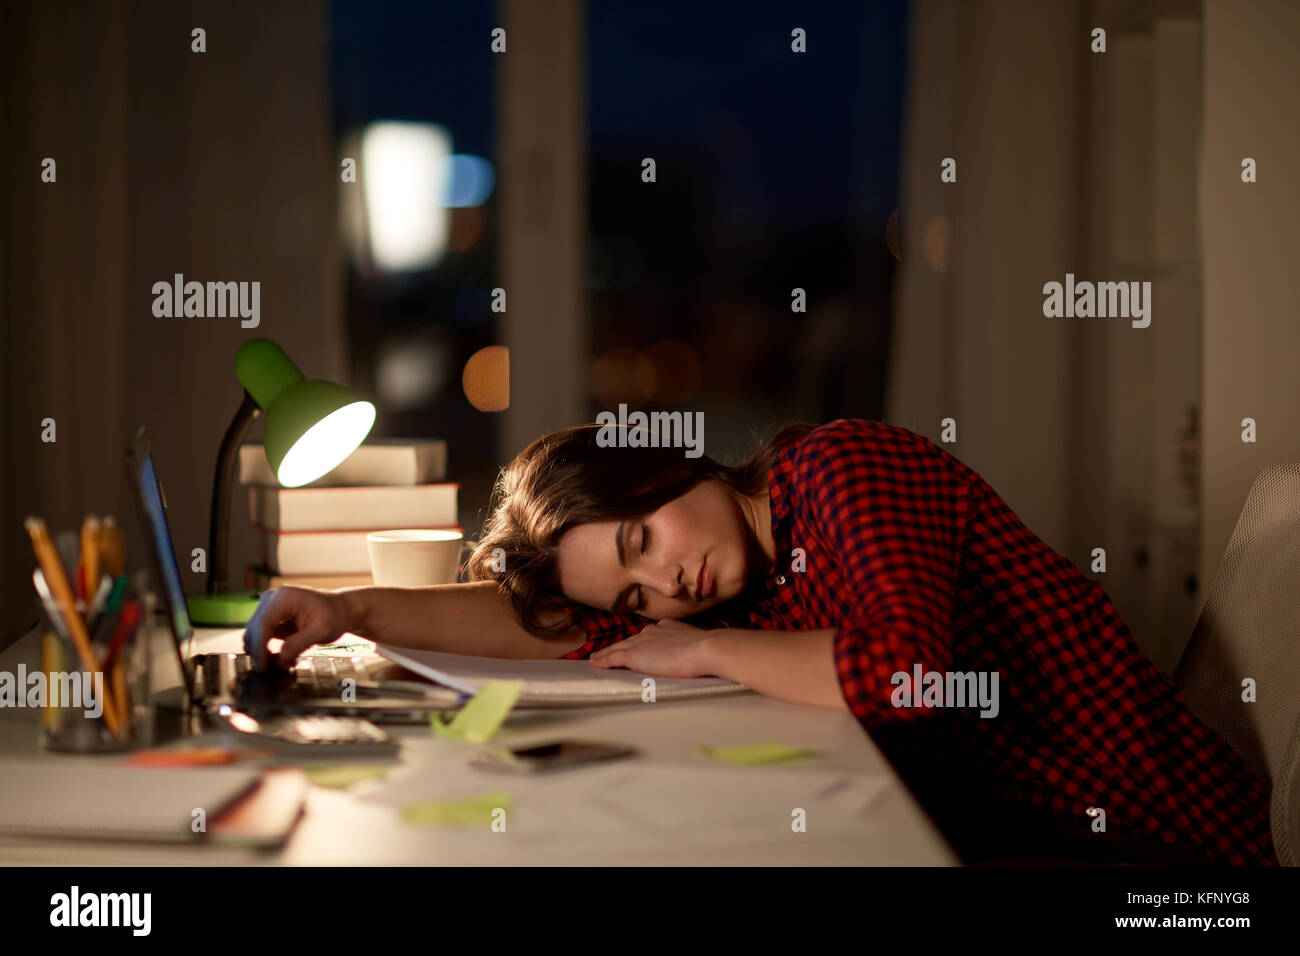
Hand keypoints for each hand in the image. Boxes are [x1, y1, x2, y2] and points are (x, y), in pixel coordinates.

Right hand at [243, 586, 351, 670]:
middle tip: (275, 670)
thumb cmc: (333, 616)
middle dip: (261, 652)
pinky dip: (267, 649)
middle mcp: (271, 598)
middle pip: (254, 629)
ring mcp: (268, 607)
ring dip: (264, 651)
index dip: (260, 647)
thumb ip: (299, 644)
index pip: (263, 623)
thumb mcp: (322, 631)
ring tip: (287, 661)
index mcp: (284, 597)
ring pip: (253, 634)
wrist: (338, 610)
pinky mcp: (268, 617)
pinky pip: (260, 636)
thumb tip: (279, 661)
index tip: (262, 667)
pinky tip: (286, 656)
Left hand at [588, 618, 717, 678]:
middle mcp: (652, 631)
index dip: (639, 642)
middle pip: (630, 640)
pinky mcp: (634, 654)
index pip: (648, 636)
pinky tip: (596, 663)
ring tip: (597, 658)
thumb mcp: (697, 645)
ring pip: (619, 647)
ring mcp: (642, 642)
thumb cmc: (708, 650)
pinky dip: (603, 660)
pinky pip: (613, 657)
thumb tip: (694, 654)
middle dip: (619, 646)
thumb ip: (690, 648)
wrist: (705, 649)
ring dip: (607, 653)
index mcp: (666, 627)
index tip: (636, 645)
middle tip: (607, 651)